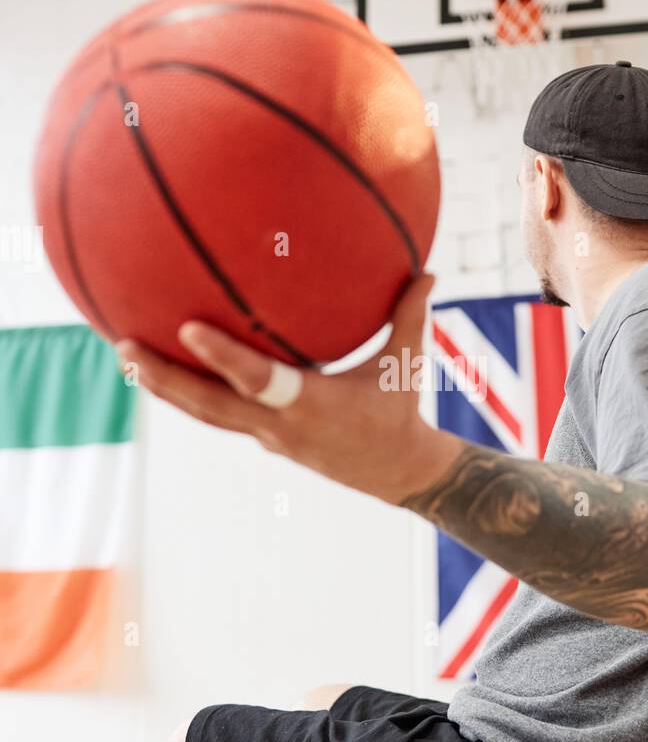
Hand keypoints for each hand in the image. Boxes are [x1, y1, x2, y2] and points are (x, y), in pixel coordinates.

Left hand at [116, 274, 462, 505]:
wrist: (397, 473)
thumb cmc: (401, 410)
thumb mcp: (407, 363)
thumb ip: (411, 314)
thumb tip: (429, 267)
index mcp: (312, 404)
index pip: (259, 381)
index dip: (222, 358)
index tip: (187, 328)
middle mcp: (281, 426)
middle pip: (209, 406)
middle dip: (165, 379)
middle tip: (124, 347)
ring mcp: (267, 437)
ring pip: (205, 415)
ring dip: (165, 389)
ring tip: (128, 357)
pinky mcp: (265, 440)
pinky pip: (219, 415)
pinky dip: (189, 394)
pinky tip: (165, 370)